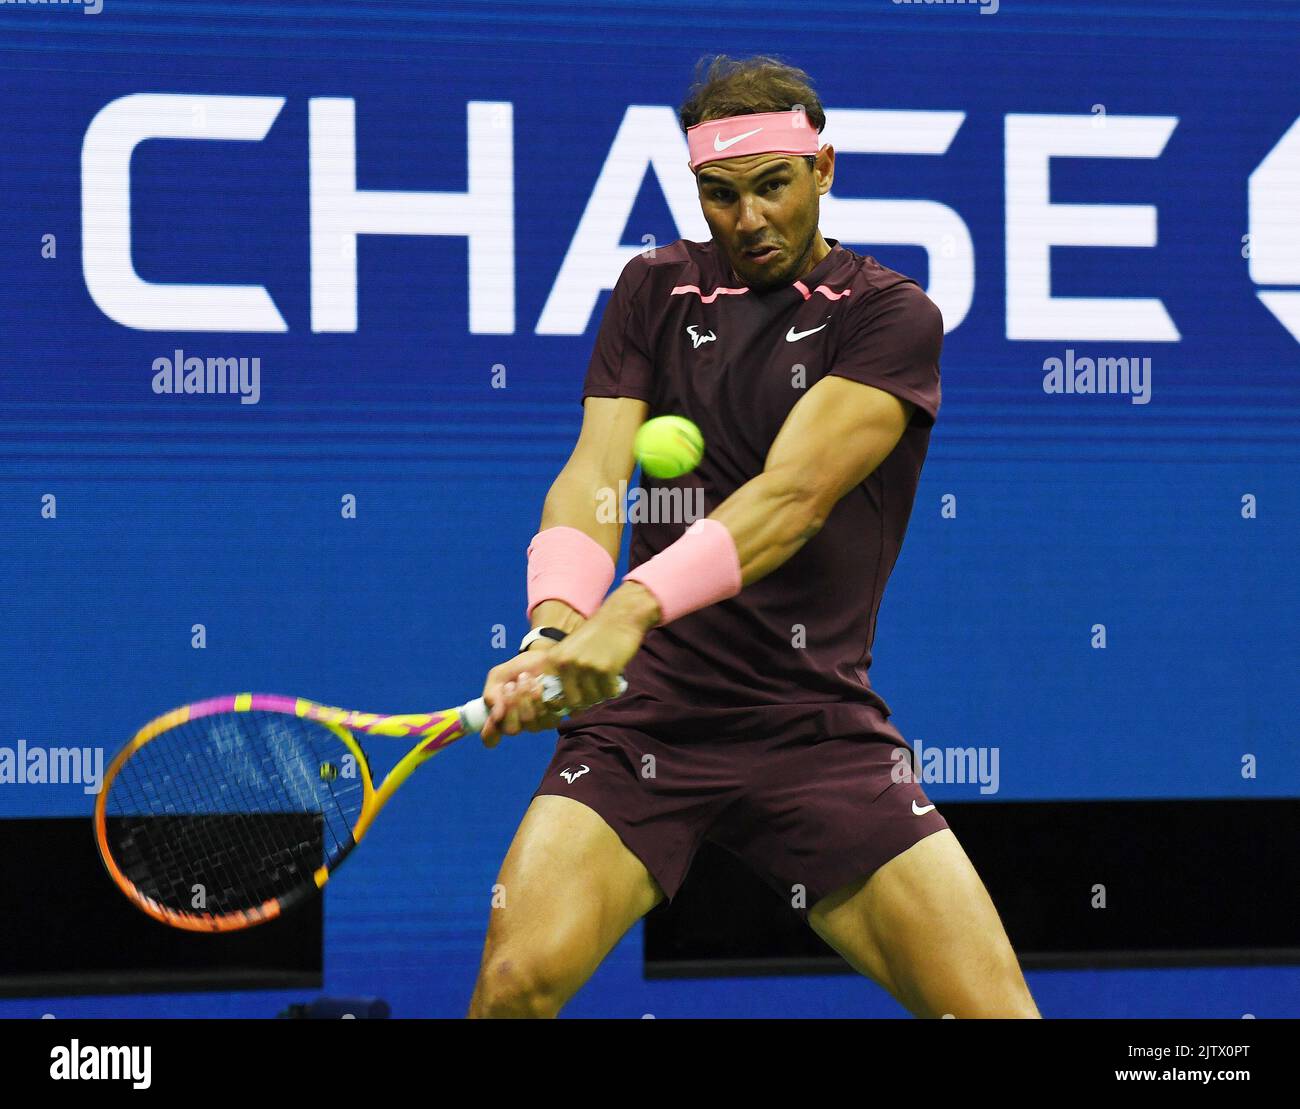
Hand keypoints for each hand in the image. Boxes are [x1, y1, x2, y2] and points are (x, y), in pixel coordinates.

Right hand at [479, 645, 565, 747]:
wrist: (542, 656)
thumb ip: (492, 695)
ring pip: (529, 720)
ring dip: (526, 696)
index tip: (493, 716)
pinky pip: (546, 714)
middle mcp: (519, 724)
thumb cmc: (517, 669)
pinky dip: (541, 696)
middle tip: (511, 684)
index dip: (490, 732)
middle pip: (511, 728)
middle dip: (510, 703)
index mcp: (501, 717)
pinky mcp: (554, 716)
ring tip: (526, 678)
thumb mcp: (498, 676)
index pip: (491, 738)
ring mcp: (537, 723)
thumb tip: (496, 715)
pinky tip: (540, 684)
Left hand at [544, 583, 658, 713]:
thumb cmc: (597, 635)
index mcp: (555, 659)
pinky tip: (615, 675)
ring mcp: (586, 666)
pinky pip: (609, 692)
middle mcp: (567, 663)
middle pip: (574, 701)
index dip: (567, 701)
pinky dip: (614, 688)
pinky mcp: (605, 669)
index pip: (554, 695)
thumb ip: (564, 672)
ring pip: (593, 698)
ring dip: (602, 693)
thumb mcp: (571, 649)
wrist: (621, 616)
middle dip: (587, 700)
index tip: (578, 698)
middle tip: (596, 690)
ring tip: (606, 679)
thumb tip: (565, 706)